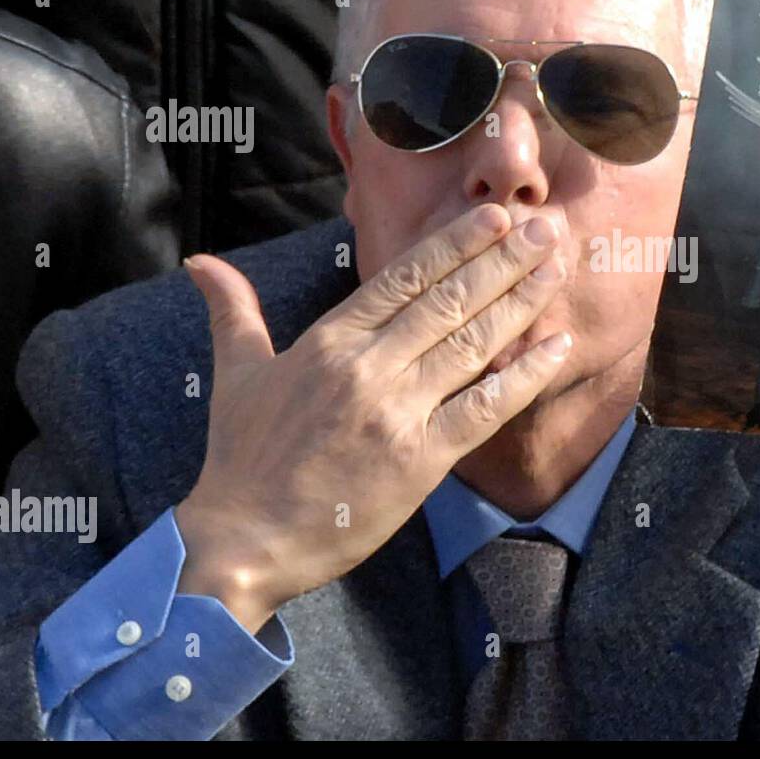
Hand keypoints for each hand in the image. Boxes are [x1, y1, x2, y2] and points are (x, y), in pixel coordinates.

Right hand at [175, 205, 570, 632]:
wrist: (242, 541)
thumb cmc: (241, 459)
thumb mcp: (237, 374)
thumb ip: (234, 312)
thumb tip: (201, 263)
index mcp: (329, 341)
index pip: (405, 277)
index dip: (455, 243)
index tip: (496, 216)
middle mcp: (368, 367)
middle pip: (449, 300)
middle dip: (503, 259)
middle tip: (547, 226)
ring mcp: (397, 411)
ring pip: (472, 343)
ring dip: (520, 301)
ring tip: (556, 266)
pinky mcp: (421, 459)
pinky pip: (484, 408)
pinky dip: (525, 376)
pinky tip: (557, 346)